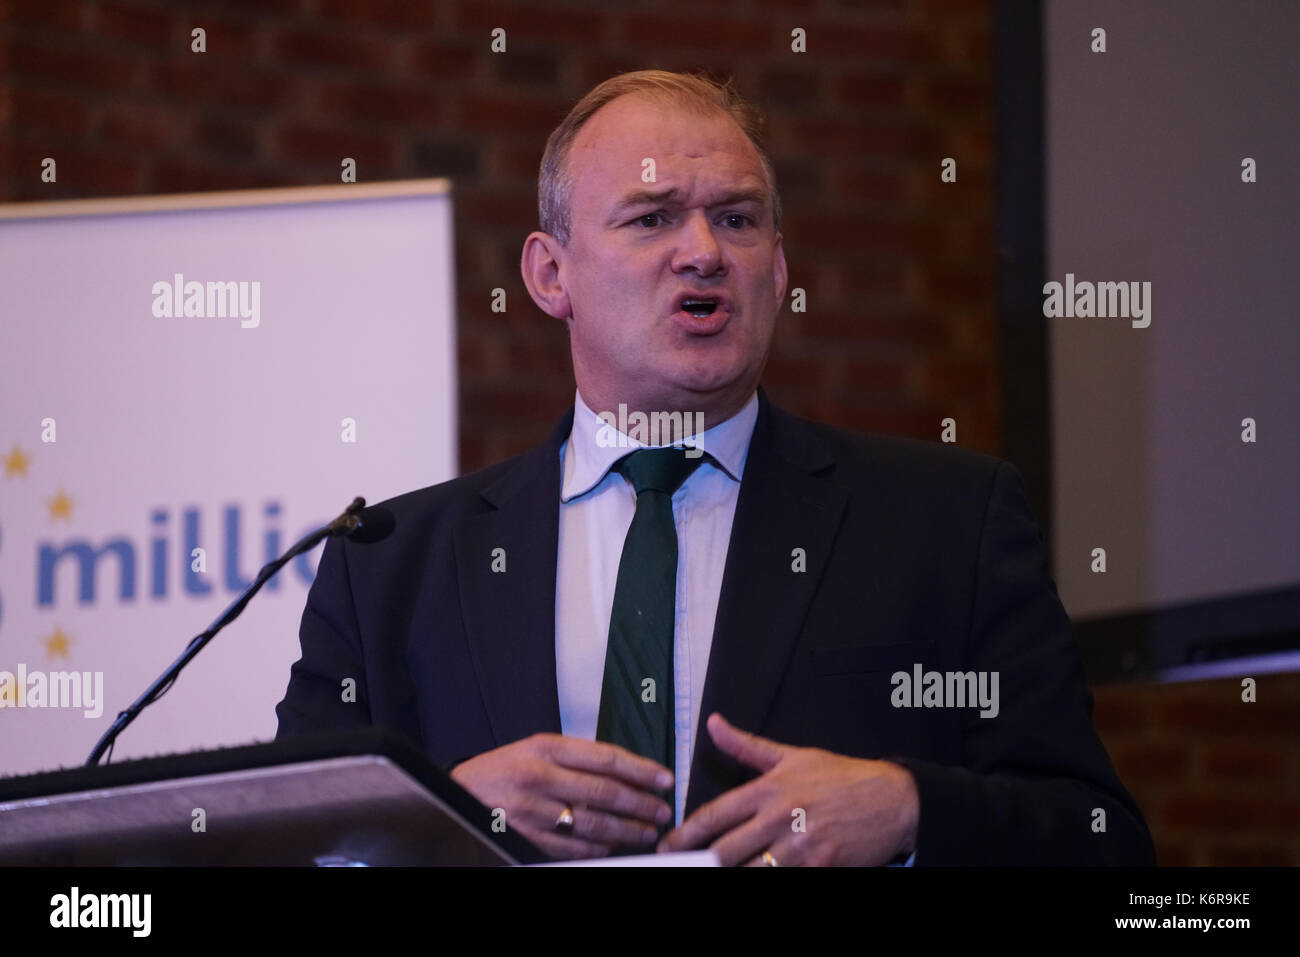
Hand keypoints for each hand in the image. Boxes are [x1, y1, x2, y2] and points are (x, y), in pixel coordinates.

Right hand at [450, 733, 674, 859]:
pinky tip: (613, 847)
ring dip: (626, 830)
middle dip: (641, 804)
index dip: (641, 769)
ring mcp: (533, 810)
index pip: (606, 758)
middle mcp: (541, 777)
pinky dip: (598, 849)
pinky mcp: (527, 837)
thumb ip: (575, 758)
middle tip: (663, 811)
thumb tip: (624, 773)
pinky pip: (573, 848)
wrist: (457, 793)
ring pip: (593, 824)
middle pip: (605, 792)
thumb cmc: (502, 769)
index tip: (664, 778)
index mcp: (546, 748)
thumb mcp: (535, 749)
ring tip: (646, 832)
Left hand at [658, 713, 918, 865]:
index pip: (715, 814)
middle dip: (701, 861)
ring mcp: (799, 846)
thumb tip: (714, 723)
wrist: (892, 800)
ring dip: (732, 874)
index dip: (686, 833)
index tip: (669, 845)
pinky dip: (767, 880)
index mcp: (768, 789)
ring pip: (749, 871)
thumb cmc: (842, 777)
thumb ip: (746, 745)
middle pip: (724, 850)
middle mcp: (780, 818)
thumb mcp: (792, 755)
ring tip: (717, 872)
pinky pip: (782, 880)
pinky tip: (758, 875)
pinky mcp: (819, 868)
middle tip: (684, 866)